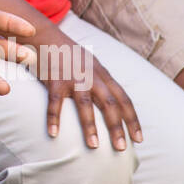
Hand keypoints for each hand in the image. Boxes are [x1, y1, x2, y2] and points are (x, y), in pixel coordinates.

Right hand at [40, 35, 142, 149]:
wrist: (45, 35)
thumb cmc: (68, 54)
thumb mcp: (91, 64)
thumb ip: (101, 81)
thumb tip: (113, 104)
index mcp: (103, 74)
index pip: (123, 99)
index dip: (132, 119)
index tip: (139, 139)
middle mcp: (91, 76)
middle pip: (109, 103)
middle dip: (117, 127)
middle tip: (121, 148)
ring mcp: (73, 77)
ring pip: (85, 104)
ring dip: (90, 126)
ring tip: (94, 146)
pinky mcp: (55, 79)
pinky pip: (55, 102)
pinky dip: (54, 118)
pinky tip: (53, 133)